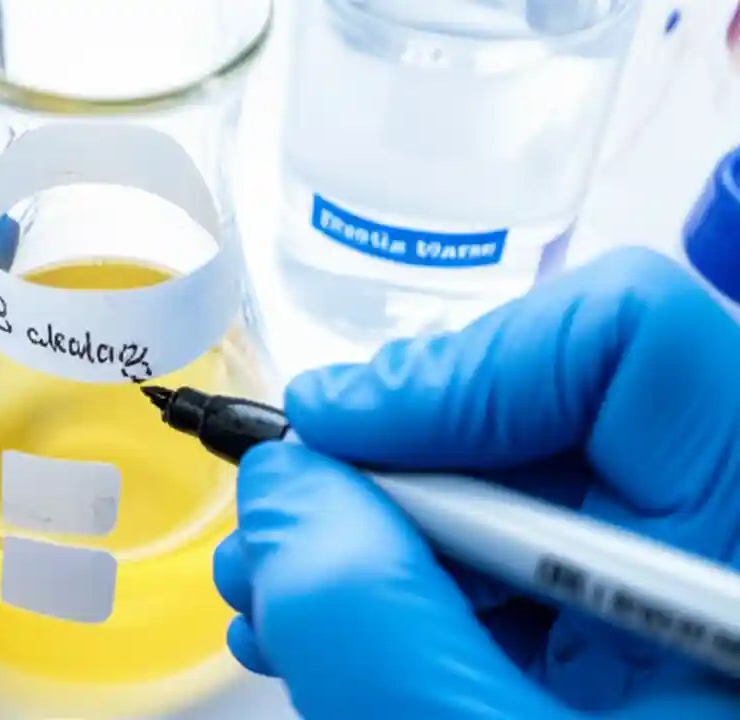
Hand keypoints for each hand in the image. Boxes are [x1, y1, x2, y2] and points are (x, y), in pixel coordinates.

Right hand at [216, 248, 739, 718]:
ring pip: (508, 467)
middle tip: (279, 524)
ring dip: (374, 516)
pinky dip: (403, 563)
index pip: (629, 342)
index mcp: (737, 563)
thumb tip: (285, 484)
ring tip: (278, 583)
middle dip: (385, 461)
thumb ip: (369, 616)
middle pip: (544, 401)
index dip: (457, 368)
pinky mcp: (619, 611)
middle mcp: (717, 544)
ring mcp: (667, 579)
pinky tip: (335, 606)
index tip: (332, 433)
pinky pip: (504, 537)